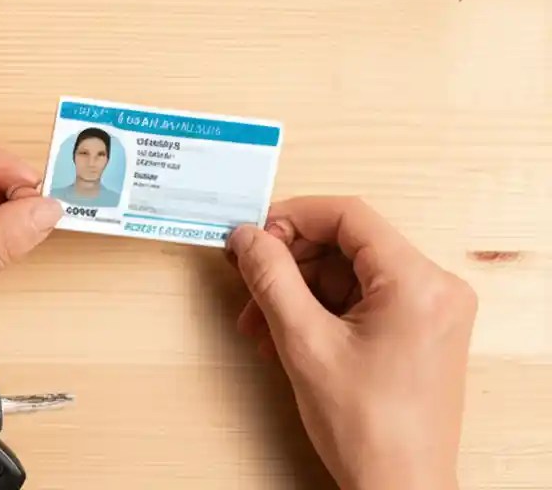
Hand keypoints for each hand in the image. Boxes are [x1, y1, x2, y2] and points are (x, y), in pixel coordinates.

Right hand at [226, 197, 477, 489]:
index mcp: (416, 282)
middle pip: (346, 245)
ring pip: (347, 274)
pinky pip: (360, 299)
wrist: (398, 487)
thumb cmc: (367, 428)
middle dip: (289, 263)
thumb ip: (271, 278)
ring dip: (298, 292)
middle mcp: (434, 287)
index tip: (252, 235)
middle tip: (246, 280)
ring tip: (259, 324)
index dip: (291, 217)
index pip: (348, 216)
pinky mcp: (419, 330)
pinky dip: (319, 311)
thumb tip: (247, 236)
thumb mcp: (303, 342)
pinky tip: (285, 335)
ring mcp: (430, 310)